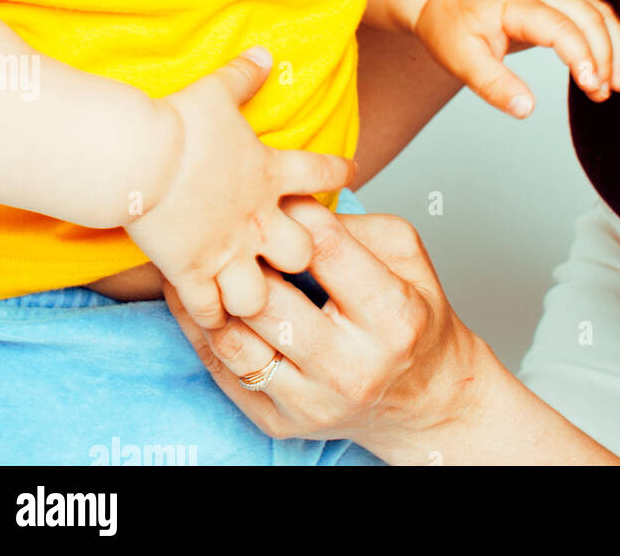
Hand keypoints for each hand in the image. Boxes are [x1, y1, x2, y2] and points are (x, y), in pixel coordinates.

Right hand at [124, 48, 354, 329]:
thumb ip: (244, 75)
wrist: (139, 157)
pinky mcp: (192, 272)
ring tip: (253, 300)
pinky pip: (210, 312)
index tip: (350, 172)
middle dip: (300, 255)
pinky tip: (212, 321)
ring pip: (263, 296)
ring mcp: (226, 249)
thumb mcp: (217, 91)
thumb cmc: (178, 123)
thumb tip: (263, 50)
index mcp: (269, 172)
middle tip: (290, 254)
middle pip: (304, 250)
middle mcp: (256, 217)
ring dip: (258, 299)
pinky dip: (211, 319)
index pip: (322, 172)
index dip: (338, 172)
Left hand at [162, 197, 491, 462]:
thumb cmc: (414, 317)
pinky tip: (196, 303)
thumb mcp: (407, 255)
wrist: (425, 398)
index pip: (327, 250)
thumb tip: (293, 207)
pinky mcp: (280, 424)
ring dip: (209, 296)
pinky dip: (204, 333)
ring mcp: (312, 403)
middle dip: (243, 256)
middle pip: (271, 299)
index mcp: (393, 317)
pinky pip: (224, 373)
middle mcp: (352, 367)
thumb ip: (354, 225)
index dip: (293, 212)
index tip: (275, 195)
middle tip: (224, 226)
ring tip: (194, 260)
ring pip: (236, 341)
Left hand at [413, 0, 619, 116]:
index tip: (593, 87)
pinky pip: (592, 11)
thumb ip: (494, 85)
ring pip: (597, 11)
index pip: (562, 27)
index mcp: (517, 4)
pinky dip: (610, 34)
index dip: (582, 56)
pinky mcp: (555, 1)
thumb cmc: (450, 26)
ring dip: (614, 45)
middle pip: (589, 16)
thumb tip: (526, 110)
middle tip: (606, 93)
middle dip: (606, 55)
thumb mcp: (461, 60)